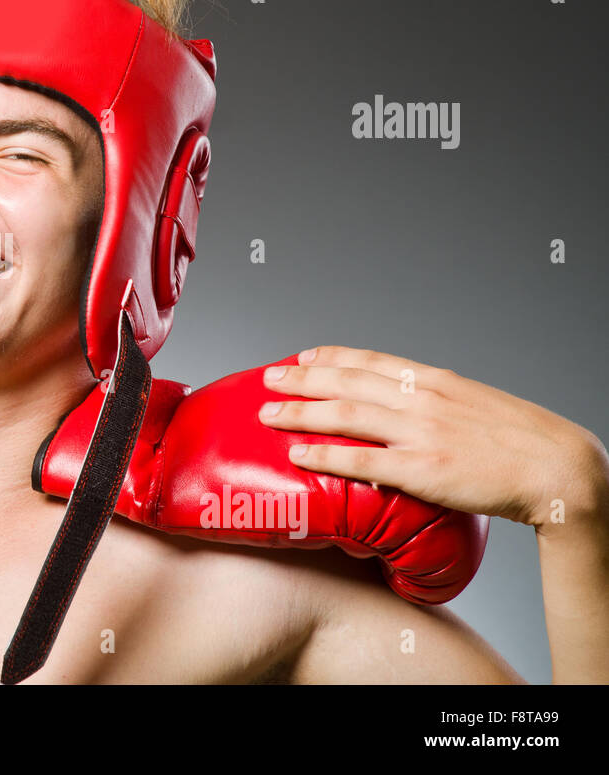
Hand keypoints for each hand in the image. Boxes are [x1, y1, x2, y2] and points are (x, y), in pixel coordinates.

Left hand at [257, 345, 608, 530]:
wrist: (558, 468)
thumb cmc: (518, 441)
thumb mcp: (473, 403)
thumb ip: (435, 400)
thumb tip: (403, 406)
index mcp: (434, 379)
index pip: (370, 359)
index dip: (331, 356)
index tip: (302, 356)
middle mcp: (421, 398)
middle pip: (346, 380)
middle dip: (301, 379)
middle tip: (267, 379)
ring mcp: (420, 432)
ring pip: (344, 414)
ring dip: (300, 413)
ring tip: (267, 414)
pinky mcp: (422, 468)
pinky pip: (361, 460)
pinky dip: (324, 455)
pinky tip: (298, 455)